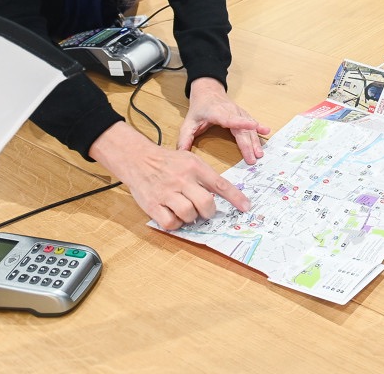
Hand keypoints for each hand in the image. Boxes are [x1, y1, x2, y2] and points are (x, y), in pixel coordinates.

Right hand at [88, 121, 251, 229]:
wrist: (137, 159)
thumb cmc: (167, 162)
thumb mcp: (189, 159)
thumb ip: (204, 175)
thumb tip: (222, 193)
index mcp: (194, 167)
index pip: (220, 184)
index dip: (235, 197)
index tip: (246, 207)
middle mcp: (182, 179)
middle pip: (206, 204)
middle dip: (209, 212)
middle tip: (205, 211)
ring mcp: (167, 193)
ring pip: (189, 215)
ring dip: (191, 218)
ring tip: (186, 211)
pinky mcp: (153, 205)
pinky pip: (171, 223)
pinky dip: (175, 224)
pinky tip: (174, 216)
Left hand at [179, 77, 270, 163]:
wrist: (208, 91)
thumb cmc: (199, 108)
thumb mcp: (188, 122)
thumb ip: (184, 138)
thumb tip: (181, 153)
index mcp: (217, 112)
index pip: (230, 119)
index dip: (241, 122)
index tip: (252, 126)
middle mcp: (230, 112)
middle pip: (241, 128)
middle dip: (248, 144)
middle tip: (253, 159)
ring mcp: (238, 112)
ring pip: (248, 127)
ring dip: (254, 141)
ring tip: (259, 154)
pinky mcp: (242, 114)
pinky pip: (252, 122)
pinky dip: (259, 128)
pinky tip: (266, 131)